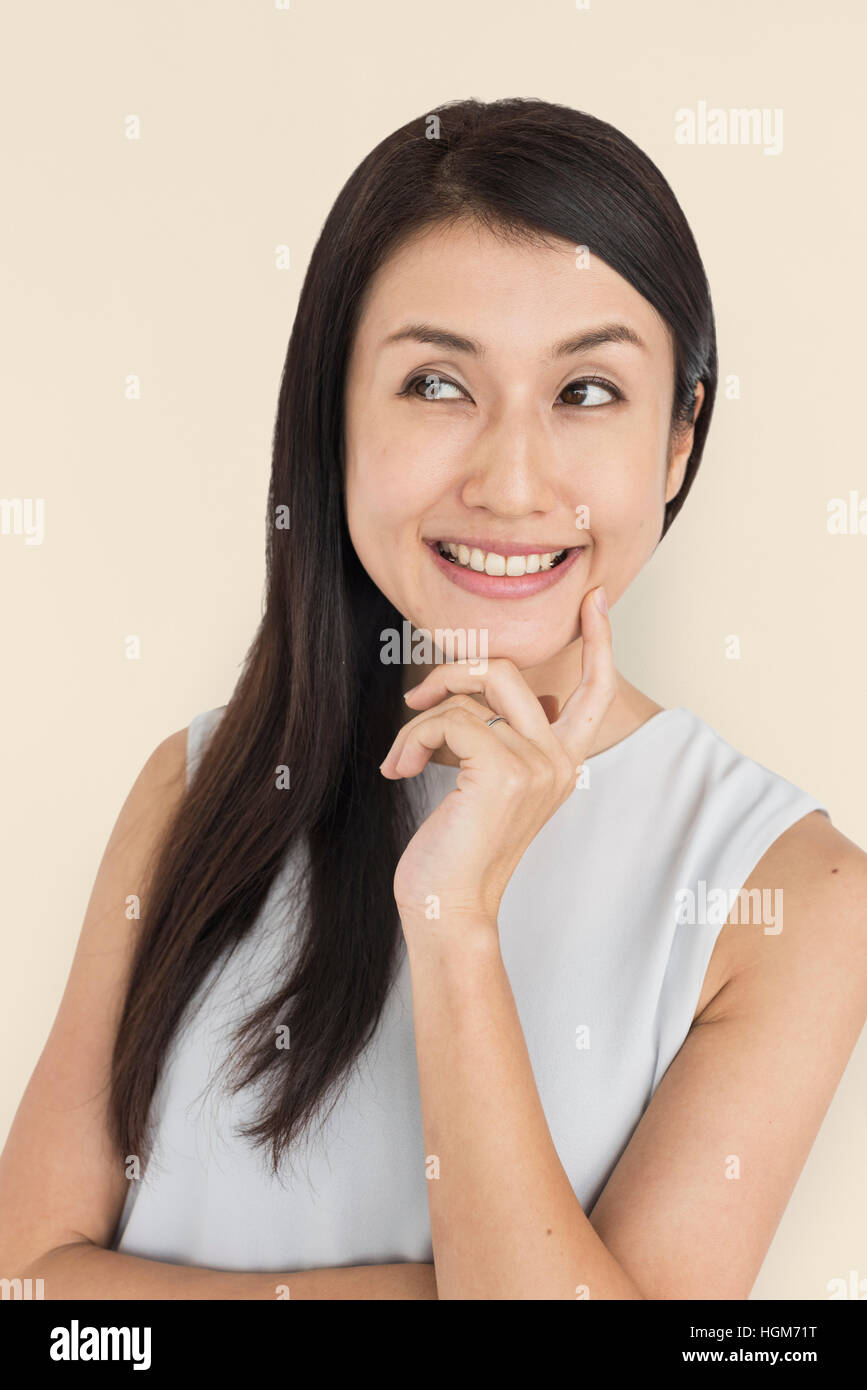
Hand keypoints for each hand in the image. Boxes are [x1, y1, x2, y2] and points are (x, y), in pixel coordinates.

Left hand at [380, 586, 615, 932]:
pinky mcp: (503, 770)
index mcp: (564, 762)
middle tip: (416, 700)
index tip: (593, 599)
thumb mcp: (483, 785)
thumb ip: (496, 738)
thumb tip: (478, 691)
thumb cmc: (456, 850)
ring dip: (423, 714)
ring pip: (474, 688)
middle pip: (509, 668)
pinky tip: (398, 770)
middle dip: (453, 672)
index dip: (599, 641)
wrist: (446, 908)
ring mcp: (536, 764)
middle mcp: (560, 760)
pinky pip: (449, 719)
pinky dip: (413, 739)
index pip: (595, 691)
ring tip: (403, 754)